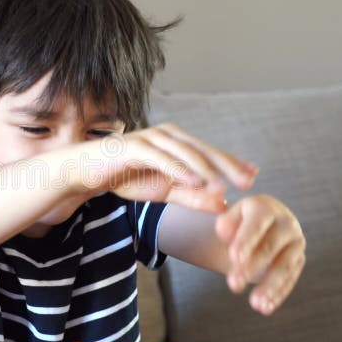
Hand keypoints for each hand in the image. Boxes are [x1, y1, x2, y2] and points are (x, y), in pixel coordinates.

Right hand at [74, 123, 257, 212]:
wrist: (87, 171)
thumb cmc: (125, 176)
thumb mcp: (164, 192)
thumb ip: (193, 197)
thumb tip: (223, 205)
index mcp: (177, 144)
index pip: (210, 153)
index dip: (232, 164)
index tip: (253, 177)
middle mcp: (168, 136)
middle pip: (203, 150)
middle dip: (227, 164)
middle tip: (248, 179)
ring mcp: (151, 138)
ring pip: (185, 152)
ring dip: (205, 168)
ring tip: (223, 184)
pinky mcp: (134, 146)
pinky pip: (161, 157)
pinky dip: (179, 168)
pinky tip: (194, 180)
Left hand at [215, 195, 305, 314]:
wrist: (263, 222)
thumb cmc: (240, 221)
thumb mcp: (230, 217)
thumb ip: (225, 223)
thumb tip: (225, 233)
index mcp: (265, 207)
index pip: (256, 225)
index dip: (245, 241)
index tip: (233, 257)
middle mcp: (285, 223)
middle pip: (269, 247)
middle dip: (251, 267)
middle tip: (233, 285)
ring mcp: (296, 242)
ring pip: (284, 266)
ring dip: (270, 286)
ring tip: (255, 304)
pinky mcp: (299, 260)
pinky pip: (290, 279)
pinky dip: (278, 294)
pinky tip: (266, 308)